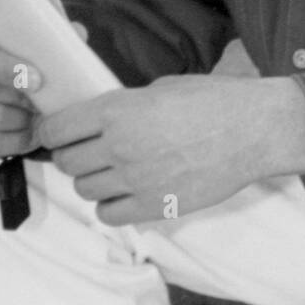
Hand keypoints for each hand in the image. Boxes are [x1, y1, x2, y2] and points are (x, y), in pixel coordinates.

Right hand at [0, 21, 86, 158]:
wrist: (14, 93)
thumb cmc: (27, 60)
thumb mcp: (38, 43)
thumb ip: (56, 33)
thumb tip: (77, 33)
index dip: (5, 67)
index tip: (37, 81)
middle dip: (20, 100)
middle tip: (42, 104)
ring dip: (20, 122)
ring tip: (39, 119)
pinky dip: (11, 143)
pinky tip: (28, 136)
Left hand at [39, 73, 304, 225]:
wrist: (253, 130)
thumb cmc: (213, 101)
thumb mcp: (161, 88)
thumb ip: (124, 107)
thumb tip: (100, 122)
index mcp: (118, 110)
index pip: (56, 130)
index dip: (50, 132)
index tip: (56, 134)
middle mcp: (120, 146)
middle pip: (67, 163)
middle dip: (72, 156)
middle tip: (88, 152)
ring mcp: (136, 180)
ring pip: (85, 191)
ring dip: (93, 182)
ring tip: (113, 171)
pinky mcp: (155, 207)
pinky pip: (109, 216)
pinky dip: (111, 206)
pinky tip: (127, 193)